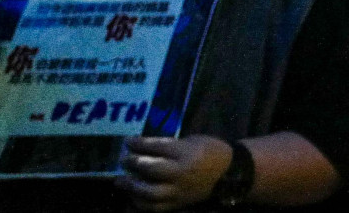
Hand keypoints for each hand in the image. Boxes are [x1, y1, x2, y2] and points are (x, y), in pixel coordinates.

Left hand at [118, 134, 233, 208]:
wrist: (227, 174)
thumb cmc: (209, 151)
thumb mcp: (191, 141)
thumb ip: (169, 145)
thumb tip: (142, 148)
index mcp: (186, 152)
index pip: (157, 147)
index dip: (138, 144)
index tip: (127, 141)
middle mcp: (181, 172)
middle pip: (152, 169)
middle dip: (133, 163)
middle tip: (123, 159)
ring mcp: (179, 191)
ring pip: (150, 193)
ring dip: (132, 186)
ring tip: (121, 180)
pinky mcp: (178, 204)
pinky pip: (155, 207)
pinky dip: (140, 203)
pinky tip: (133, 195)